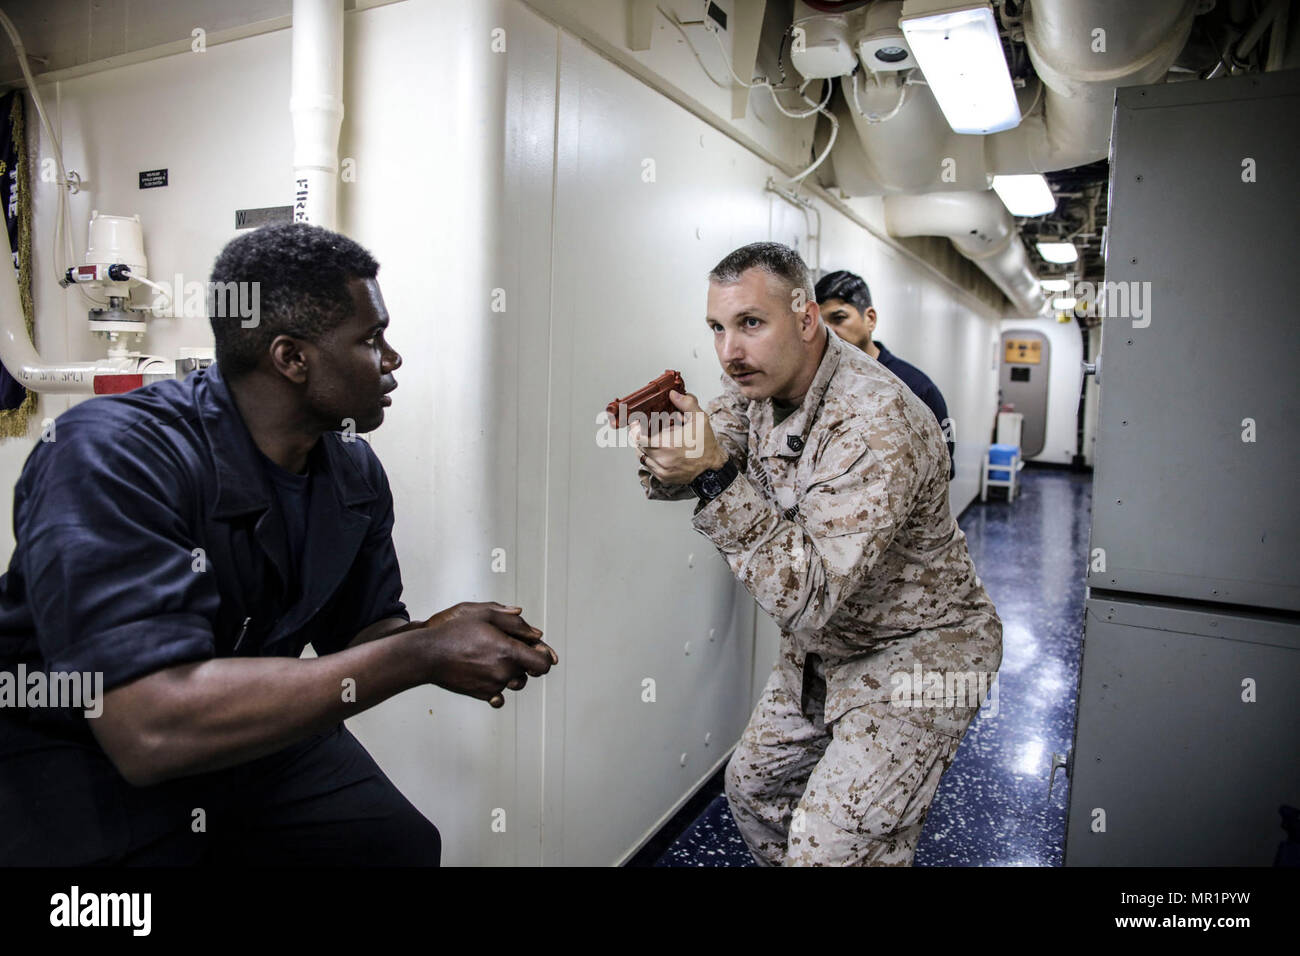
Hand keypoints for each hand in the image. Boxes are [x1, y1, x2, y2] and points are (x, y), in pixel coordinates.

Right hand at [410, 602, 557, 706]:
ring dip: (512, 674)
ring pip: (515, 684)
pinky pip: (499, 697)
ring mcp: (493, 686)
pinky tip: (490, 677)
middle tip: (509, 649)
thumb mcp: (484, 615)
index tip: (537, 650)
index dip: (544, 656)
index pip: (543, 663)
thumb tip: (535, 632)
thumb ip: (512, 621)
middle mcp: (504, 672)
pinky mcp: (482, 694)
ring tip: (495, 659)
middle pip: (530, 673)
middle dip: (525, 661)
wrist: (428, 655)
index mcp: (509, 651)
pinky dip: (498, 689)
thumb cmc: (454, 631)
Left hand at [631, 390, 726, 484]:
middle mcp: (662, 459)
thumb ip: (687, 404)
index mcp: (667, 444)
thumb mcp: (699, 419)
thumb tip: (674, 395)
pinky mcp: (664, 478)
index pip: (638, 437)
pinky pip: (649, 467)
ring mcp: (662, 470)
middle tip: (644, 429)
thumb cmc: (706, 445)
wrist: (712, 467)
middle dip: (640, 437)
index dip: (634, 429)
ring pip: (642, 458)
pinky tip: (658, 452)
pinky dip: (650, 459)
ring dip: (644, 448)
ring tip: (652, 440)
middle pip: (639, 446)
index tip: (635, 422)